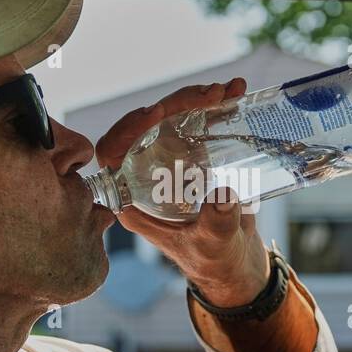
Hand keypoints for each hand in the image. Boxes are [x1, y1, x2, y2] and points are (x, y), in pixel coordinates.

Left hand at [94, 78, 270, 306]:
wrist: (237, 262)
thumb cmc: (214, 260)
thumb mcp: (212, 245)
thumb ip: (216, 224)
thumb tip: (224, 195)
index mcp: (133, 197)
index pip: (114, 153)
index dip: (128, 128)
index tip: (157, 113)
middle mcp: (146, 173)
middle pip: (149, 127)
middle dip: (176, 104)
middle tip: (209, 95)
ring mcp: (170, 162)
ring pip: (173, 118)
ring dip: (198, 99)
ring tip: (228, 90)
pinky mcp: (195, 155)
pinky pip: (198, 123)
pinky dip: (216, 106)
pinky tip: (236, 93)